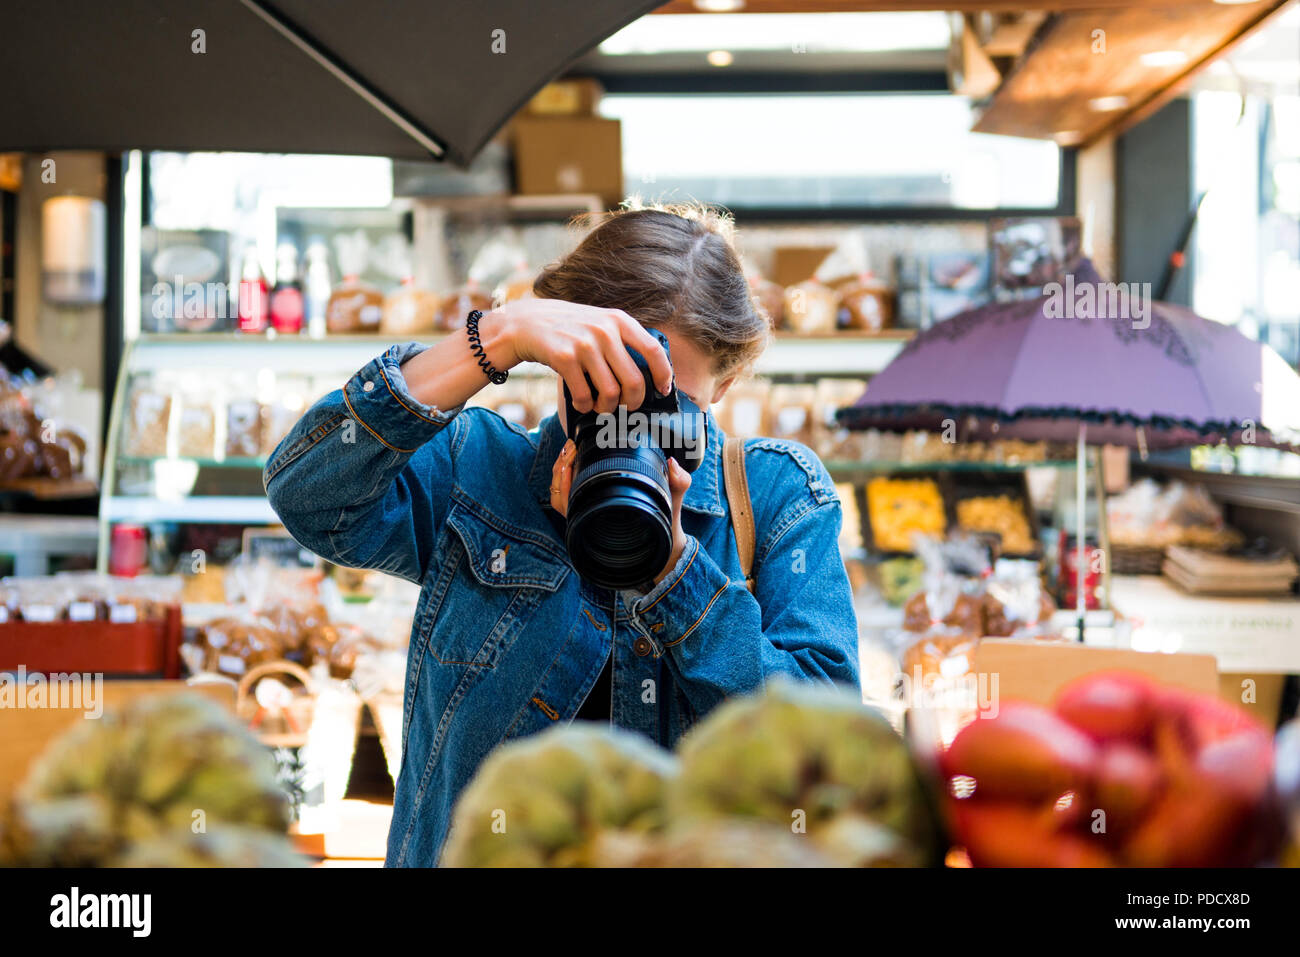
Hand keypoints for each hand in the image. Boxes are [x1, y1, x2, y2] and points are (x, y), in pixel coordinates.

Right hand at [484, 298, 673, 414]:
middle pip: (635, 380)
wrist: (524, 323)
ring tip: (599, 405)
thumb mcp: (599, 322)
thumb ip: (622, 340)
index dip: (663, 374)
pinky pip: (584, 396)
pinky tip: (581, 402)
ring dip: (607, 407)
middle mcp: (605, 330)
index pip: (653, 350)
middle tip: (626, 406)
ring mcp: (585, 344)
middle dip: (633, 401)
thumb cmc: (567, 328)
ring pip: (611, 392)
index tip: (663, 390)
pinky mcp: (564, 358)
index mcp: (619, 320)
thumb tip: (648, 375)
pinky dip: (585, 406)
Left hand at [550, 443, 690, 586]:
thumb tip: (673, 464)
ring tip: (570, 449)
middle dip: (560, 469)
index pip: (568, 503)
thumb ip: (678, 483)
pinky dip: (564, 480)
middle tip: (572, 446)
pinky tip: (573, 462)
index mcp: (600, 523)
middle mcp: (589, 522)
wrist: (665, 544)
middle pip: (559, 497)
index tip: (572, 457)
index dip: (564, 480)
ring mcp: (587, 516)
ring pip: (559, 497)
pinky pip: (567, 498)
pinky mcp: (589, 510)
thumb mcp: (673, 502)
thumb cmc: (664, 525)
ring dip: (559, 472)